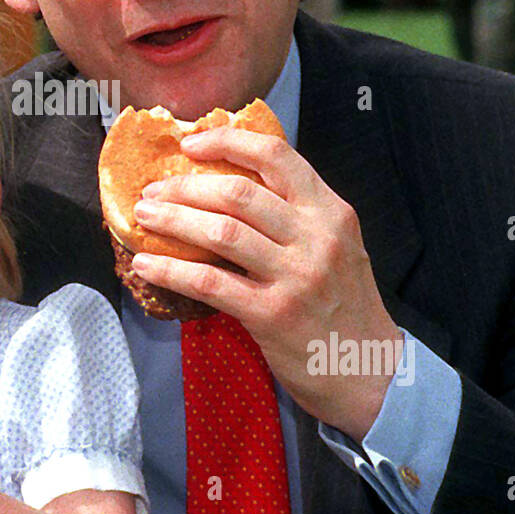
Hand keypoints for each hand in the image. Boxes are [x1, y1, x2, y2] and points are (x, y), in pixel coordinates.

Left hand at [128, 127, 402, 440]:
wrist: (370, 372)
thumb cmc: (343, 305)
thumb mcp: (336, 245)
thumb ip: (296, 215)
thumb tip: (228, 185)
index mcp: (330, 212)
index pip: (277, 156)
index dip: (228, 142)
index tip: (191, 143)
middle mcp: (316, 237)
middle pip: (237, 193)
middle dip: (185, 186)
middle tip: (153, 190)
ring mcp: (295, 276)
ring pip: (220, 231)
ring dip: (172, 220)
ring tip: (144, 217)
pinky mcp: (272, 315)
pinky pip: (209, 282)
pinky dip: (171, 269)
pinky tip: (146, 264)